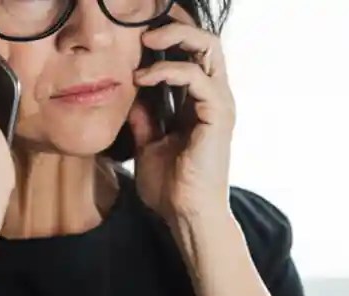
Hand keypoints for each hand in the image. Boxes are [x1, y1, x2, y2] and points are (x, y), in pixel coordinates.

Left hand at [127, 17, 235, 228]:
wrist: (185, 215)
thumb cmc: (170, 188)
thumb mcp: (147, 145)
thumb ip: (143, 118)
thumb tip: (129, 94)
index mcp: (199, 103)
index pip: (192, 54)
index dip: (169, 38)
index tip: (136, 36)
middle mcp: (214, 97)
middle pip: (206, 41)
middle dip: (176, 27)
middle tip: (143, 28)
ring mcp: (219, 104)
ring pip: (208, 47)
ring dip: (174, 38)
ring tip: (144, 43)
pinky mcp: (219, 114)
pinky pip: (197, 76)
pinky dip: (168, 70)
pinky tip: (142, 78)